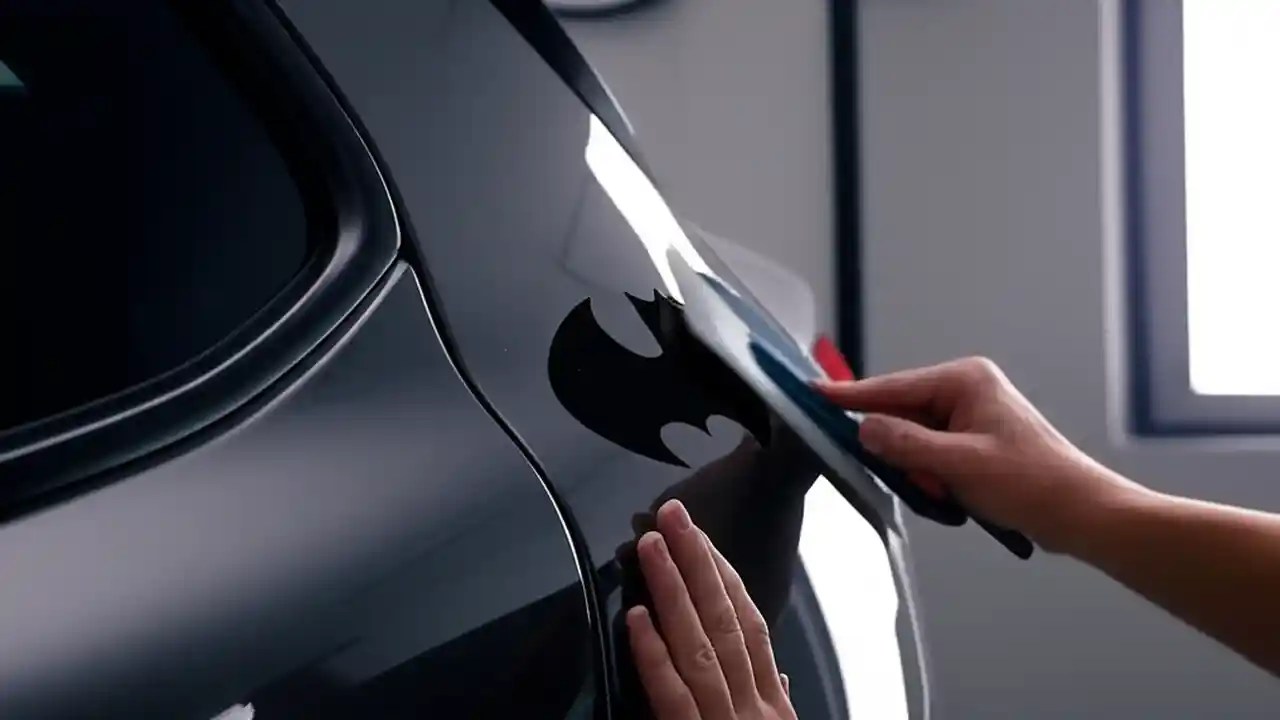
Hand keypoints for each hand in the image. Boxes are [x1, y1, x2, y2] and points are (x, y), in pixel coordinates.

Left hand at [628, 499, 796, 719]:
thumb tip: (781, 675)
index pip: (749, 625)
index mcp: (772, 703)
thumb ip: (777, 702)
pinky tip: (636, 616)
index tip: (700, 536)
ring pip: (697, 646)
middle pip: (724, 621)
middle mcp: (751, 705)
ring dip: (672, 589)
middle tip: (672, 515)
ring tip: (651, 545)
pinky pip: (670, 693)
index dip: (724, 576)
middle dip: (697, 563)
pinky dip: (653, 653)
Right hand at [817, 357, 1141, 553]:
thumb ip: (905, 444)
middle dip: (901, 453)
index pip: (891, 387)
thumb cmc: (1033, 484)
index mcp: (964, 380)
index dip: (849, 396)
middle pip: (899, 415)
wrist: (1080, 513)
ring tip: (950, 494)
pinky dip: (934, 478)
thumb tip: (865, 429)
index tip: (812, 393)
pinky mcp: (972, 441)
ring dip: (922, 472)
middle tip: (921, 482)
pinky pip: (930, 454)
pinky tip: (954, 496)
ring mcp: (969, 415)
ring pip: (912, 439)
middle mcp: (965, 390)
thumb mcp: (959, 465)